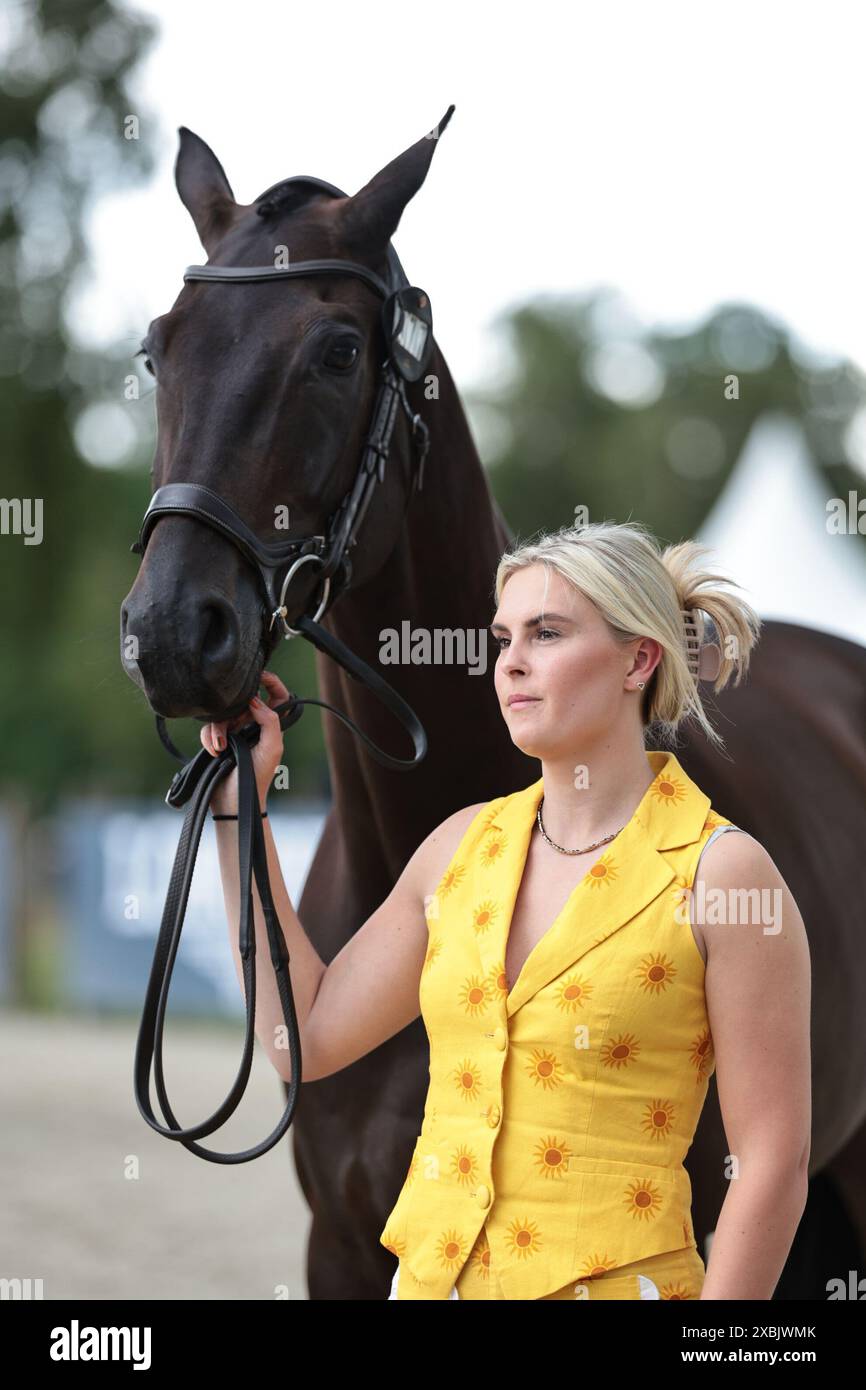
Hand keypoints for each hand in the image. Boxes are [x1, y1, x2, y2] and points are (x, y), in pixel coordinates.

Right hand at [202, 671, 293, 812]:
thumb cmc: (257, 778)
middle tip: (230, 729)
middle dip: (232, 712)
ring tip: (220, 747)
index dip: (271, 681)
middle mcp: (253, 725)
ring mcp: (234, 732)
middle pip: (241, 702)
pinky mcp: (216, 740)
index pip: (277, 696)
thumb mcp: (272, 748)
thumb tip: (256, 700)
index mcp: (270, 725)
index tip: (258, 674)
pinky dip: (209, 738)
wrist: (233, 802)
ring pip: (222, 715)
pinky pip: (208, 728)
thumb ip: (271, 721)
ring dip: (218, 730)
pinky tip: (214, 751)